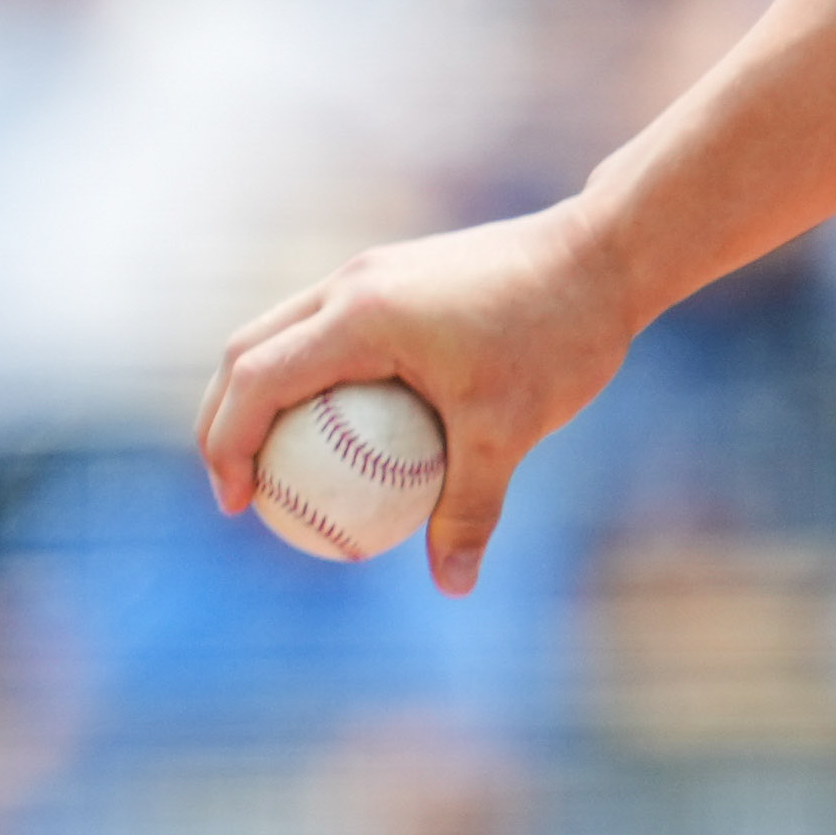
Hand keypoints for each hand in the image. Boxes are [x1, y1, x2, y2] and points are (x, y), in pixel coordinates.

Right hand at [200, 202, 637, 595]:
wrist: (611, 249)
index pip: (256, 380)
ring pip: (284, 332)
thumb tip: (453, 585)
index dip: (228, 446)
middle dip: (224, 421)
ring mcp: (373, 270)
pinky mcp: (399, 272)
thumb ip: (471, 507)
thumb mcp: (513, 429)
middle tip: (240, 490)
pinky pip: (330, 327)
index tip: (239, 506)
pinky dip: (313, 374)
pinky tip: (345, 429)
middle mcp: (352, 282)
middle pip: (246, 351)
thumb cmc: (561, 335)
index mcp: (360, 314)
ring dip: (263, 392)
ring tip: (276, 464)